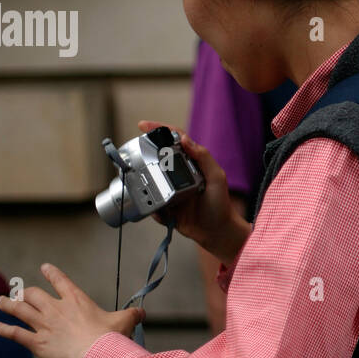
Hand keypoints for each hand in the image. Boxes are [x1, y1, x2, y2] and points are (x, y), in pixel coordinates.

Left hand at [0, 263, 143, 357]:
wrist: (96, 353)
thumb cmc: (110, 336)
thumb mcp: (125, 321)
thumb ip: (132, 314)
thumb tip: (143, 312)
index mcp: (76, 300)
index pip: (60, 281)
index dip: (51, 273)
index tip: (45, 268)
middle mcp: (56, 309)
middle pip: (33, 294)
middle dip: (25, 292)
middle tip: (19, 292)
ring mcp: (44, 325)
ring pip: (19, 310)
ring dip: (8, 305)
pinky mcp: (37, 342)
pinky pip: (16, 333)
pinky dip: (5, 330)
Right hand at [136, 121, 248, 265]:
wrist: (217, 232)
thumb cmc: (220, 204)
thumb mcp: (217, 177)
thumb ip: (203, 157)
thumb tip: (185, 139)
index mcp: (192, 163)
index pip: (175, 140)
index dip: (159, 130)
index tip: (142, 125)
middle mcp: (179, 174)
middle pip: (158, 157)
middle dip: (146, 155)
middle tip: (138, 157)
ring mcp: (171, 189)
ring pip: (151, 180)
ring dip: (146, 182)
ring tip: (145, 186)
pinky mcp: (166, 206)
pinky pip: (152, 202)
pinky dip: (152, 206)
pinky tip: (160, 211)